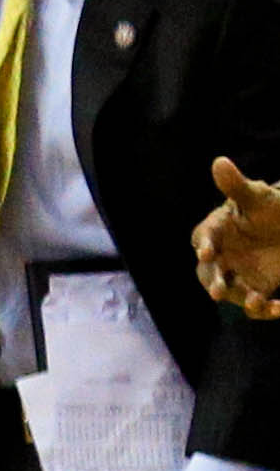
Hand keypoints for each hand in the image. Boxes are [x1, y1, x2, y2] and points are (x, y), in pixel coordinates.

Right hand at [194, 156, 279, 317]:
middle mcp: (220, 256)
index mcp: (215, 231)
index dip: (203, 245)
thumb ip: (236, 186)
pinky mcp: (255, 289)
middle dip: (214, 282)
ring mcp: (236, 275)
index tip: (207, 252)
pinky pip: (255, 304)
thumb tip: (219, 161)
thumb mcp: (257, 196)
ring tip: (255, 302)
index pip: (203, 238)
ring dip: (240, 299)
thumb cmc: (268, 208)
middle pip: (209, 272)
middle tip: (218, 291)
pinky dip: (266, 308)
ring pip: (230, 291)